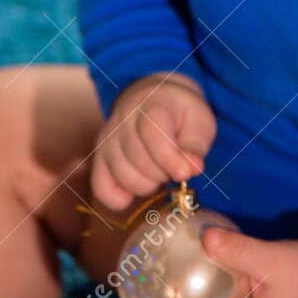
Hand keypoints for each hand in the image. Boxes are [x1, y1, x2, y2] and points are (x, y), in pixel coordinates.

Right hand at [91, 72, 215, 211]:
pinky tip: (135, 191)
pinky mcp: (99, 157)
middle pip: (139, 160)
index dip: (170, 159)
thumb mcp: (199, 120)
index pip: (153, 135)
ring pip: (124, 176)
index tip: (185, 173)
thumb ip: (196, 144)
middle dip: (163, 172)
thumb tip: (192, 168)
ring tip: (158, 170)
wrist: (154, 99)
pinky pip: (102, 188)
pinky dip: (119, 198)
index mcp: (151, 106)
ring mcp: (107, 139)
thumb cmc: (180, 113)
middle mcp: (122, 120)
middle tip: (174, 165)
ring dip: (147, 184)